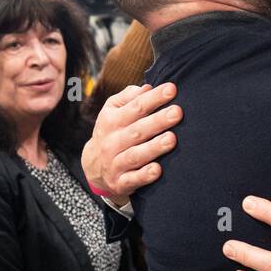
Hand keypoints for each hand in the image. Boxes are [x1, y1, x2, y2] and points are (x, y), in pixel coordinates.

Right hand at [82, 83, 180, 204]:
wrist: (93, 166)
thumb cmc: (112, 132)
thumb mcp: (112, 111)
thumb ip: (129, 97)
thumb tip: (147, 87)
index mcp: (111, 121)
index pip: (135, 107)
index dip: (153, 98)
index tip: (172, 90)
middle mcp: (112, 142)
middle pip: (137, 130)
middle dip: (157, 121)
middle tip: (177, 113)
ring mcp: (115, 163)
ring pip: (135, 155)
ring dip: (153, 147)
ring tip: (172, 139)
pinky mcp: (120, 182)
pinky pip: (132, 179)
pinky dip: (144, 176)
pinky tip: (157, 170)